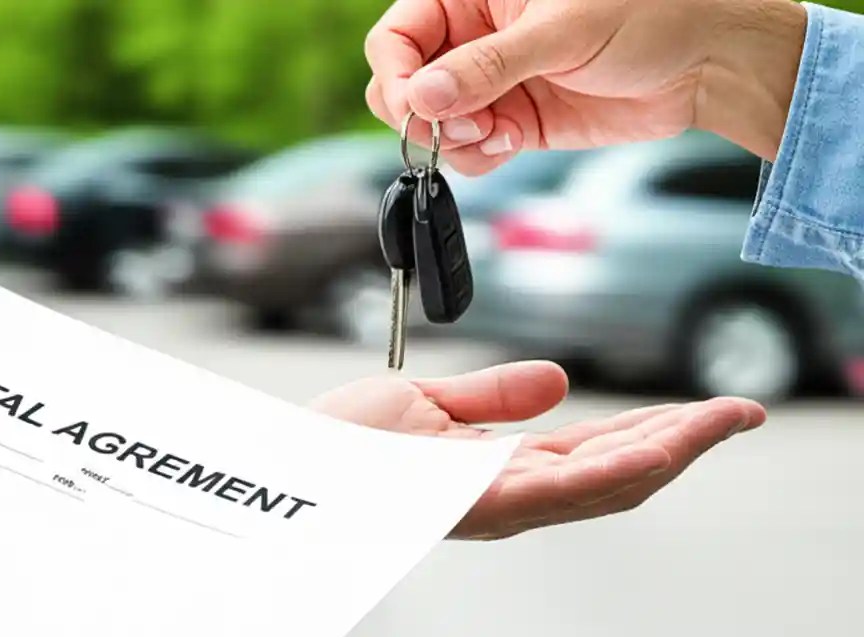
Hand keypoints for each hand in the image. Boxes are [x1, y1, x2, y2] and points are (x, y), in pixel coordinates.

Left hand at [309, 361, 765, 539]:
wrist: (289, 463)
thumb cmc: (345, 442)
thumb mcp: (426, 401)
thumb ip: (494, 394)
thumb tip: (560, 379)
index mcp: (505, 467)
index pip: (598, 450)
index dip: (659, 429)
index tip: (708, 406)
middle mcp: (510, 493)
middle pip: (616, 472)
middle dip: (683, 442)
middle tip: (740, 411)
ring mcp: (497, 503)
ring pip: (602, 483)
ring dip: (669, 452)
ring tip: (722, 421)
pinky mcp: (476, 503)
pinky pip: (557, 489)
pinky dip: (612, 470)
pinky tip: (654, 450)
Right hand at [364, 0, 806, 173]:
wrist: (705, 61)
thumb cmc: (649, 12)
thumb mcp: (562, 30)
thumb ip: (488, 65)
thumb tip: (423, 95)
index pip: (399, 36)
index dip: (396, 73)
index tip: (415, 104)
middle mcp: (474, 37)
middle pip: (405, 83)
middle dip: (423, 112)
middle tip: (461, 123)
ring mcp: (492, 82)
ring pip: (433, 124)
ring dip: (454, 138)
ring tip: (497, 132)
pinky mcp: (513, 121)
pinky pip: (469, 149)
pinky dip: (478, 156)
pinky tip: (512, 141)